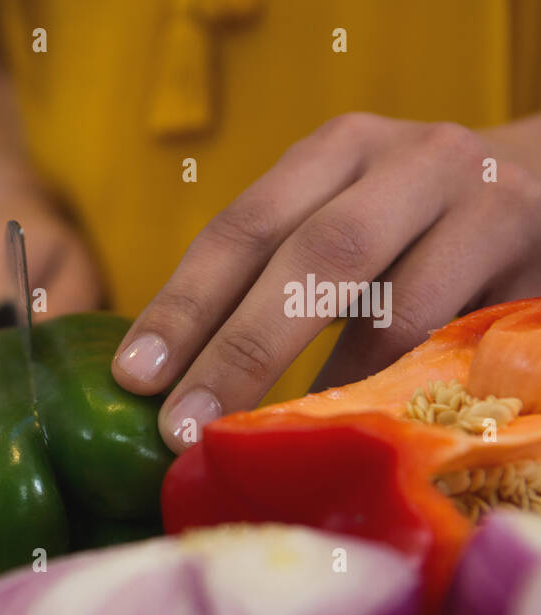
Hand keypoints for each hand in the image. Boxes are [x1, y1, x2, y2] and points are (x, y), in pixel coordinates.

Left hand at [110, 112, 540, 453]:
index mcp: (333, 152)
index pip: (240, 228)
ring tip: (251, 439)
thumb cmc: (416, 230)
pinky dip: (385, 388)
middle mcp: (401, 160)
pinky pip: (447, 334)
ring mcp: (473, 196)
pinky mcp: (525, 242)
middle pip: (305, 256)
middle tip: (179, 426)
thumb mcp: (345, 224)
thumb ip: (275, 276)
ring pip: (384, 302)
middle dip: (236, 349)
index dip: (183, 305)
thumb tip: (174, 377)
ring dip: (314, 383)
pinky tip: (342, 428)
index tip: (135, 374)